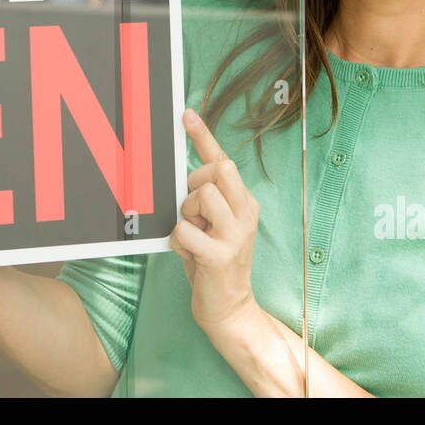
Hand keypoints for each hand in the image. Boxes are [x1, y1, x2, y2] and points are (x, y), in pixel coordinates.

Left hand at [170, 108, 261, 337]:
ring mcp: (236, 234)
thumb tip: (181, 176)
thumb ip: (204, 201)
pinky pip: (185, 229)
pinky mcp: (221, 256)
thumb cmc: (212, 262)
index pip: (224, 161)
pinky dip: (178, 240)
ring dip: (186, 213)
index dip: (203, 135)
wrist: (229, 310)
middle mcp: (247, 214)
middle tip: (192, 210)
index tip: (186, 115)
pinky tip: (188, 253)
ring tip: (193, 235)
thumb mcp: (212, 225)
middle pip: (217, 170)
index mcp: (245, 203)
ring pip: (201, 195)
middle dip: (195, 184)